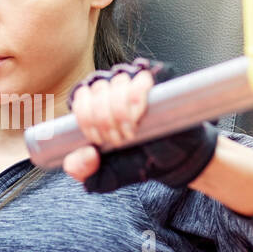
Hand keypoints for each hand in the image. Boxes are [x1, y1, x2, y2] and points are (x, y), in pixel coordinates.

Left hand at [62, 58, 218, 192]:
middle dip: (103, 119)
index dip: (84, 117)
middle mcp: (113, 86)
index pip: (79, 95)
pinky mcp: (159, 78)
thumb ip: (82, 170)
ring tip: (130, 133)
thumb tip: (85, 154)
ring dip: (119, 111)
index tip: (97, 140)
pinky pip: (141, 77)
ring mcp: (135, 80)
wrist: (173, 163)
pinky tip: (138, 117)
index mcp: (94, 102)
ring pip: (116, 81)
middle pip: (96, 88)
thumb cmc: (137, 161)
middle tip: (117, 141)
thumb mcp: (103, 174)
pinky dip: (135, 98)